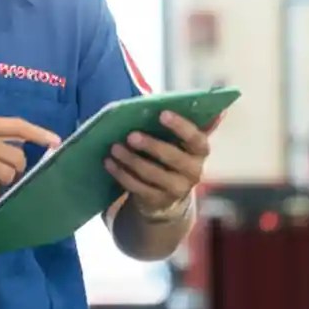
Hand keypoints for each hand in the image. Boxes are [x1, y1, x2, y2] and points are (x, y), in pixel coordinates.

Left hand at [104, 110, 224, 215]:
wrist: (167, 194)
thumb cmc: (170, 155)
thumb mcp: (176, 141)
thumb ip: (177, 126)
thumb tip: (183, 108)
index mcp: (199, 152)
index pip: (196, 139)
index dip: (181, 126)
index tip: (162, 114)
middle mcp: (192, 172)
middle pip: (174, 158)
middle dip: (151, 146)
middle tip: (131, 135)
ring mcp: (176, 189)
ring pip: (152, 174)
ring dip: (131, 160)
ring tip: (115, 148)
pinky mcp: (157, 200)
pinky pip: (137, 187)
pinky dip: (121, 174)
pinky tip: (109, 162)